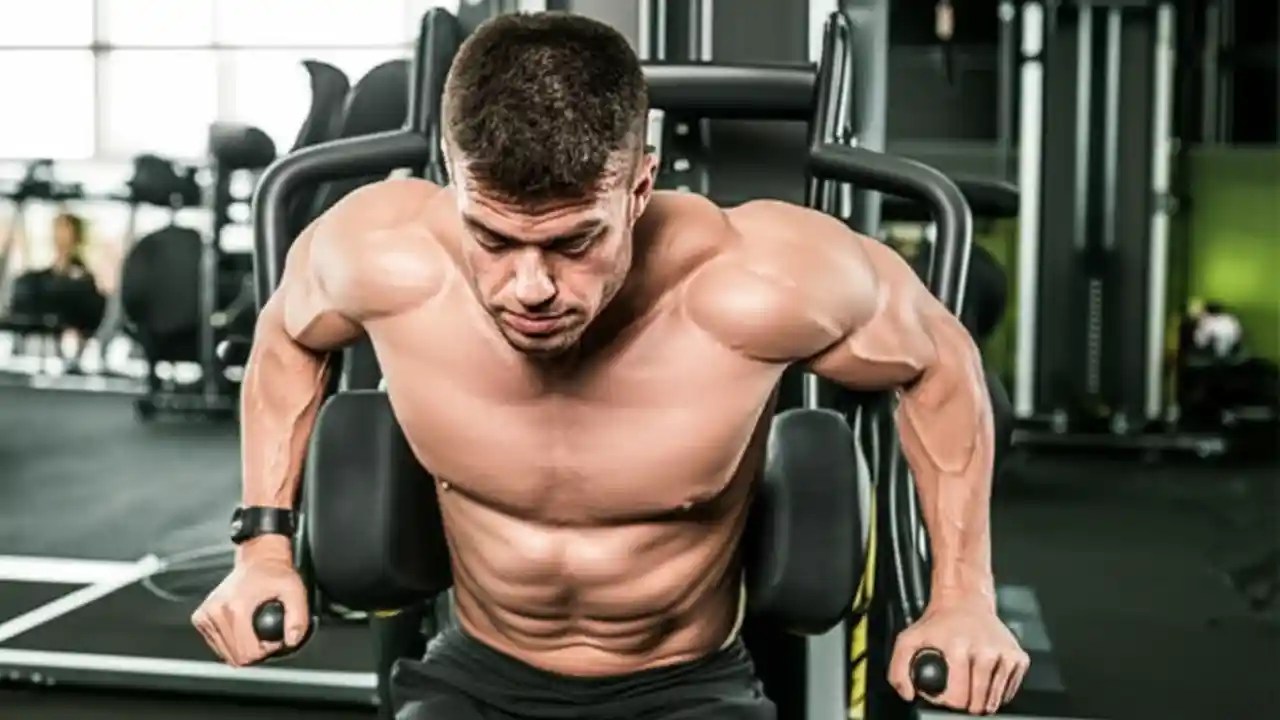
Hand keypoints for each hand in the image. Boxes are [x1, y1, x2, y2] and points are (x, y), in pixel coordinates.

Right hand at [191, 550, 308, 666]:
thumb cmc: (274, 573)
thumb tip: (292, 640)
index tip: (275, 638)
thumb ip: (298, 618)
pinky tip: (242, 630)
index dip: (267, 650)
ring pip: (224, 654)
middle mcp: (215, 612)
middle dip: (255, 651)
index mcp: (235, 608)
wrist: (258, 559)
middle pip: (235, 656)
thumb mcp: (295, 592)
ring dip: (242, 648)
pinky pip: (216, 645)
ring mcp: (205, 615)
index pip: (248, 652)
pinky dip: (230, 643)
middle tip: (267, 635)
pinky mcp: (200, 618)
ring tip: (255, 631)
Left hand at [889, 595, 1029, 714]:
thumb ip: (898, 670)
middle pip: (978, 703)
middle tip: (958, 694)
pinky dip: (998, 692)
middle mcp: (985, 651)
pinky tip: (986, 679)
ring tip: (971, 686)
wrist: (965, 601)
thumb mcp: (908, 640)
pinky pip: (1010, 691)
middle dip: (966, 705)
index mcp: (959, 648)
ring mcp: (1006, 654)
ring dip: (982, 701)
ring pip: (996, 701)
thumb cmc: (938, 623)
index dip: (947, 702)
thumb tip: (909, 694)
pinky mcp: (1019, 657)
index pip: (958, 698)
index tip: (944, 695)